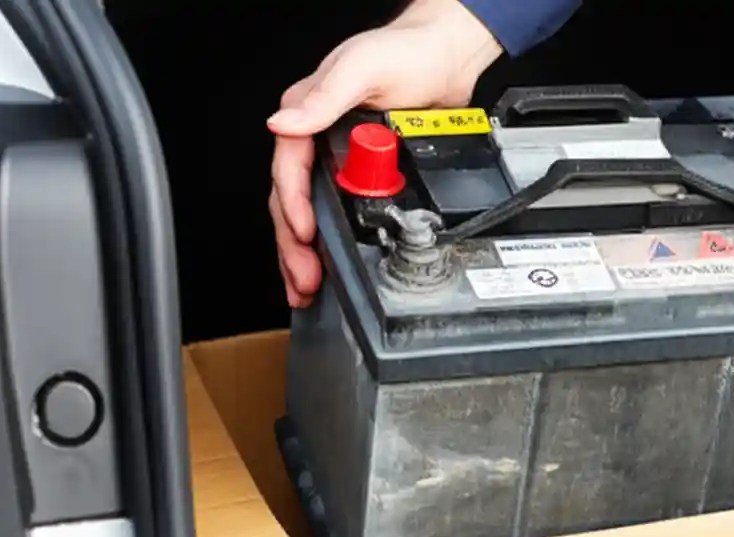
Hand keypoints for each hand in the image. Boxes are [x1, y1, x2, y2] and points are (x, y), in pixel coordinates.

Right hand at [267, 0, 501, 306]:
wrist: (449, 60)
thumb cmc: (405, 52)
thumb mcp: (363, 69)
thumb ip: (325, 98)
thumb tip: (285, 123)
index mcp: (308, 113)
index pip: (288, 169)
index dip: (293, 206)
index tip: (304, 234)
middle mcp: (317, 138)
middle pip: (293, 200)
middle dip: (292, 245)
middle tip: (302, 279)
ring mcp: (339, 159)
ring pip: (311, 213)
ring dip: (304, 253)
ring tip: (305, 287)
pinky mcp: (363, 174)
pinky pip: (339, 213)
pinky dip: (331, 242)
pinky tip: (330, 265)